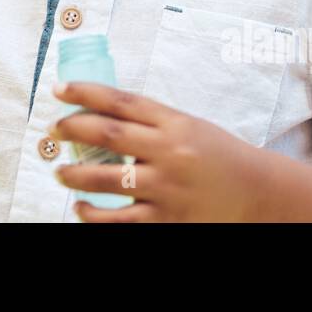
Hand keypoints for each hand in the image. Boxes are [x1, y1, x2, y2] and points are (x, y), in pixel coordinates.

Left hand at [47, 80, 267, 221]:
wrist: (258, 193)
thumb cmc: (218, 157)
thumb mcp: (188, 127)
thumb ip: (150, 123)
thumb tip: (99, 114)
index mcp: (174, 122)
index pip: (121, 101)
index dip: (85, 92)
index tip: (59, 89)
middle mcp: (169, 151)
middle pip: (109, 134)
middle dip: (72, 129)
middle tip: (53, 129)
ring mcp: (167, 188)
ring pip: (106, 180)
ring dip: (74, 176)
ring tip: (60, 173)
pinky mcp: (168, 220)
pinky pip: (120, 221)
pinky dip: (93, 216)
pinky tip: (80, 209)